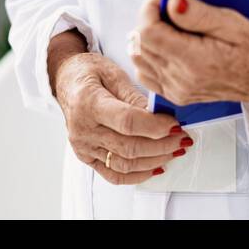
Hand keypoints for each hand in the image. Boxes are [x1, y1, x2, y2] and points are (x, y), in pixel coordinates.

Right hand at [51, 46, 191, 184]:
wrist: (67, 80)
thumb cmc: (89, 73)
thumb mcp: (114, 73)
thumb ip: (136, 97)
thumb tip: (161, 115)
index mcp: (88, 102)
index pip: (127, 122)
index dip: (155, 126)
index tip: (175, 124)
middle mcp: (83, 129)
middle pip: (128, 146)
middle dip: (161, 145)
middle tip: (181, 137)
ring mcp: (84, 146)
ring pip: (124, 164)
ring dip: (154, 160)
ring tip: (174, 150)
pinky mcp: (87, 157)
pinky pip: (114, 175)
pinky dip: (138, 175)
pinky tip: (155, 166)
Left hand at [130, 0, 248, 105]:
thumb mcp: (231, 22)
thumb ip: (199, 14)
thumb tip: (172, 2)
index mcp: (194, 61)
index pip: (148, 32)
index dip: (149, 9)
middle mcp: (180, 79)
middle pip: (139, 44)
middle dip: (148, 19)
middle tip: (167, 7)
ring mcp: (175, 91)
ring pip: (138, 58)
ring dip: (146, 37)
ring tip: (167, 25)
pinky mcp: (175, 95)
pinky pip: (145, 73)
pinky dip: (148, 56)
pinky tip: (165, 45)